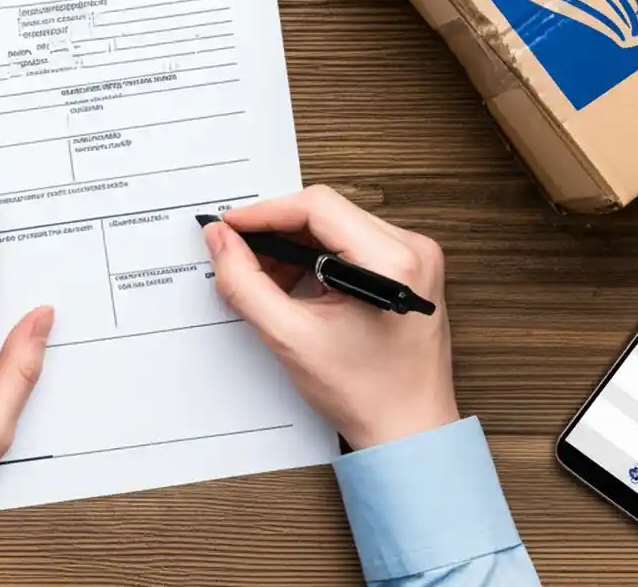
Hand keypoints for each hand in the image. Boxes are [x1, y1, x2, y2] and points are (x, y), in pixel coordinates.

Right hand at [203, 185, 457, 449]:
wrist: (410, 430)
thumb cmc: (368, 394)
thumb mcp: (292, 338)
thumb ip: (246, 284)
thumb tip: (221, 242)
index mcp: (393, 261)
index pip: (317, 207)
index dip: (265, 212)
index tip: (231, 227)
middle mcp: (412, 250)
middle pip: (327, 213)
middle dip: (277, 232)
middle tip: (241, 257)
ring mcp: (415, 258)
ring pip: (337, 226)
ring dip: (295, 247)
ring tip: (267, 280)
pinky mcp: (410, 270)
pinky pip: (353, 244)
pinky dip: (316, 259)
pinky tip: (295, 285)